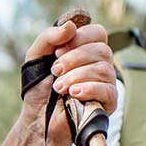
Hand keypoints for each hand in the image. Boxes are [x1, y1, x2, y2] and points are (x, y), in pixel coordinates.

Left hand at [23, 20, 116, 142]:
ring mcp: (105, 84)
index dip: (79, 38)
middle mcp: (99, 64)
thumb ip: (49, 37)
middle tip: (55, 71)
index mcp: (86, 50)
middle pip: (102, 50)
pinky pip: (108, 90)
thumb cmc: (38, 88)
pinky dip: (89, 89)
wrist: (37, 119)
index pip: (98, 33)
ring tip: (59, 88)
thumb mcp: (36, 56)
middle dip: (74, 59)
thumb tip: (71, 26)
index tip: (57, 52)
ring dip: (77, 76)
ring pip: (104, 69)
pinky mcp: (108, 103)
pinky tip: (73, 93)